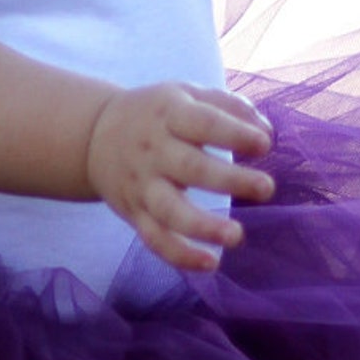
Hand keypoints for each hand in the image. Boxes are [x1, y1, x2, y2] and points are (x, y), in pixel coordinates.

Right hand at [85, 83, 273, 272]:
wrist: (92, 135)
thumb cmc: (157, 114)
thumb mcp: (187, 95)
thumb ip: (230, 107)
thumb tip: (267, 133)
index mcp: (169, 115)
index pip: (203, 123)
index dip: (234, 134)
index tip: (264, 145)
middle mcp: (154, 151)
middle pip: (190, 168)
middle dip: (229, 180)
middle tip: (266, 188)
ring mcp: (142, 186)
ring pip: (170, 211)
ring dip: (203, 226)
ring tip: (236, 236)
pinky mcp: (135, 214)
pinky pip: (155, 239)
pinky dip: (180, 255)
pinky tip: (210, 264)